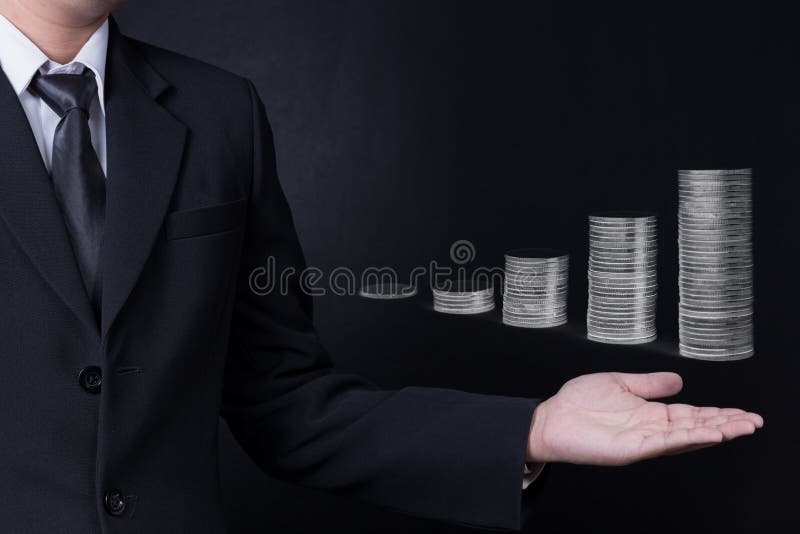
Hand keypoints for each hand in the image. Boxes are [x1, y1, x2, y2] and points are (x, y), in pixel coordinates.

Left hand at [527, 372, 762, 465]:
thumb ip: (650, 383)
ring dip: (715, 432)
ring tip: (740, 428)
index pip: (692, 414)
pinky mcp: (631, 449)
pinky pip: (664, 443)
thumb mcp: (620, 383)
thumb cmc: (578, 402)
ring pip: (686, 438)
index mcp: (650, 414)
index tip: (743, 412)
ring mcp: (643, 441)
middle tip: (754, 422)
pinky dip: (687, 438)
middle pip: (697, 428)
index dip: (718, 413)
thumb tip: (679, 379)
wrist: (550, 418)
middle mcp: (651, 429)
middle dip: (727, 425)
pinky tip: (708, 434)